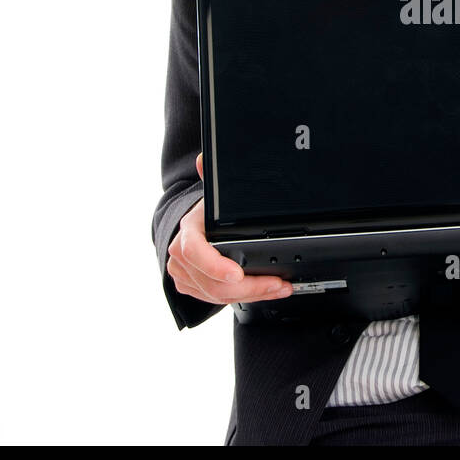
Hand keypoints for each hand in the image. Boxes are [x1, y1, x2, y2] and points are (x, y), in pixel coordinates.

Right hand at [166, 153, 292, 303]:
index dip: (215, 265)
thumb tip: (203, 159)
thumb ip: (209, 175)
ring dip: (252, 294)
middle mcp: (181, 256)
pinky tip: (263, 291)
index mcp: (187, 232)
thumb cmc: (203, 216)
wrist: (188, 230)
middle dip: (250, 286)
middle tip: (276, 284)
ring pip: (218, 295)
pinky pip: (217, 300)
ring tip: (278, 288)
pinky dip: (243, 298)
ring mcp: (184, 275)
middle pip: (213, 282)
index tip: (238, 273)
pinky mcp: (191, 287)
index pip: (195, 252)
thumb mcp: (210, 196)